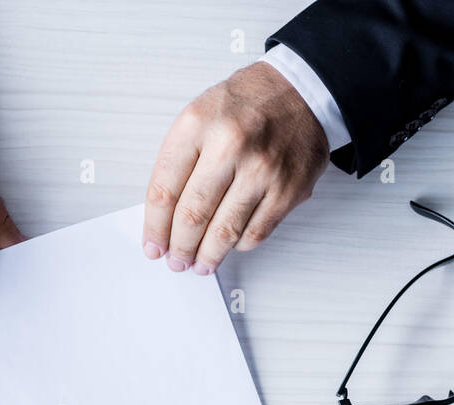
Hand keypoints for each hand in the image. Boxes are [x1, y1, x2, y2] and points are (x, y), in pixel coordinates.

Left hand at [142, 62, 329, 274]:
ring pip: (224, 232)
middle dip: (179, 247)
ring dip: (207, 256)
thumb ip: (178, 163)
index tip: (153, 245)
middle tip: (176, 260)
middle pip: (192, 216)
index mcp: (197, 125)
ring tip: (199, 264)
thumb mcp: (198, 116)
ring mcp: (262, 169)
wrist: (301, 91)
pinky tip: (230, 245)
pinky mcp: (288, 189)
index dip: (155, 227)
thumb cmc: (245, 105)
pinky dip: (239, 245)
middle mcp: (230, 145)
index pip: (164, 190)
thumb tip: (164, 218)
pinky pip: (256, 232)